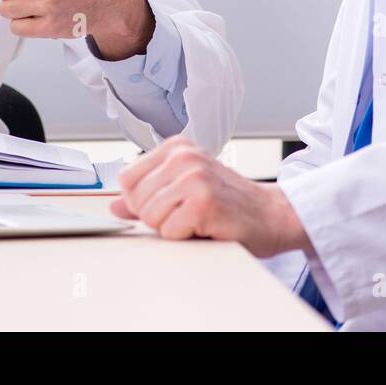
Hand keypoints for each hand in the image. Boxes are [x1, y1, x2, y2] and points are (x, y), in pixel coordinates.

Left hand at [109, 137, 311, 257]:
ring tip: (197, 219)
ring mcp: (194, 176)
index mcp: (176, 147)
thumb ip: (148, 196)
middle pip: (135, 200)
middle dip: (156, 217)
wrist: (272, 214)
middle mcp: (184, 156)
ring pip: (150, 216)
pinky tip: (207, 226)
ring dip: (171, 228)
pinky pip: (169, 231)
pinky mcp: (204, 201)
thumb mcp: (185, 190)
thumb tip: (113, 205)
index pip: (126, 180)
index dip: (142, 202)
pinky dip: (185, 237)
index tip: (169, 205)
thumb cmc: (229, 204)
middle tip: (187, 214)